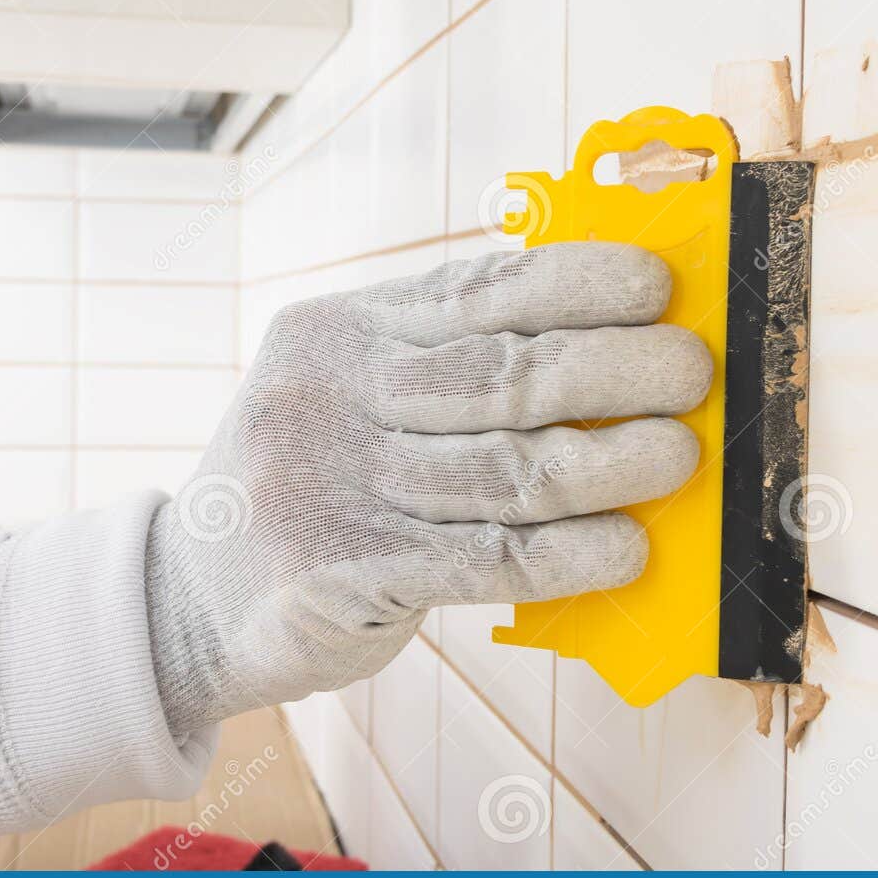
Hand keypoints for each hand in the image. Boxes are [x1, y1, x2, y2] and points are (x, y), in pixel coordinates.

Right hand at [144, 242, 711, 734]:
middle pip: (503, 371)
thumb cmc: (308, 487)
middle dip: (618, 367)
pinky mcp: (342, 570)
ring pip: (509, 467)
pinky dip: (572, 553)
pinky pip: (489, 557)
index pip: (476, 287)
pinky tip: (627, 548)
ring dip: (614, 459)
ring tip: (681, 455)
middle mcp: (329, 394)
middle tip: (693, 371)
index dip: (579, 280)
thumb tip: (597, 341)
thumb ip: (440, 367)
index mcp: (336, 330)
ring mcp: (329, 483)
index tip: (657, 284)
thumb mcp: (344, 396)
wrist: (185, 598)